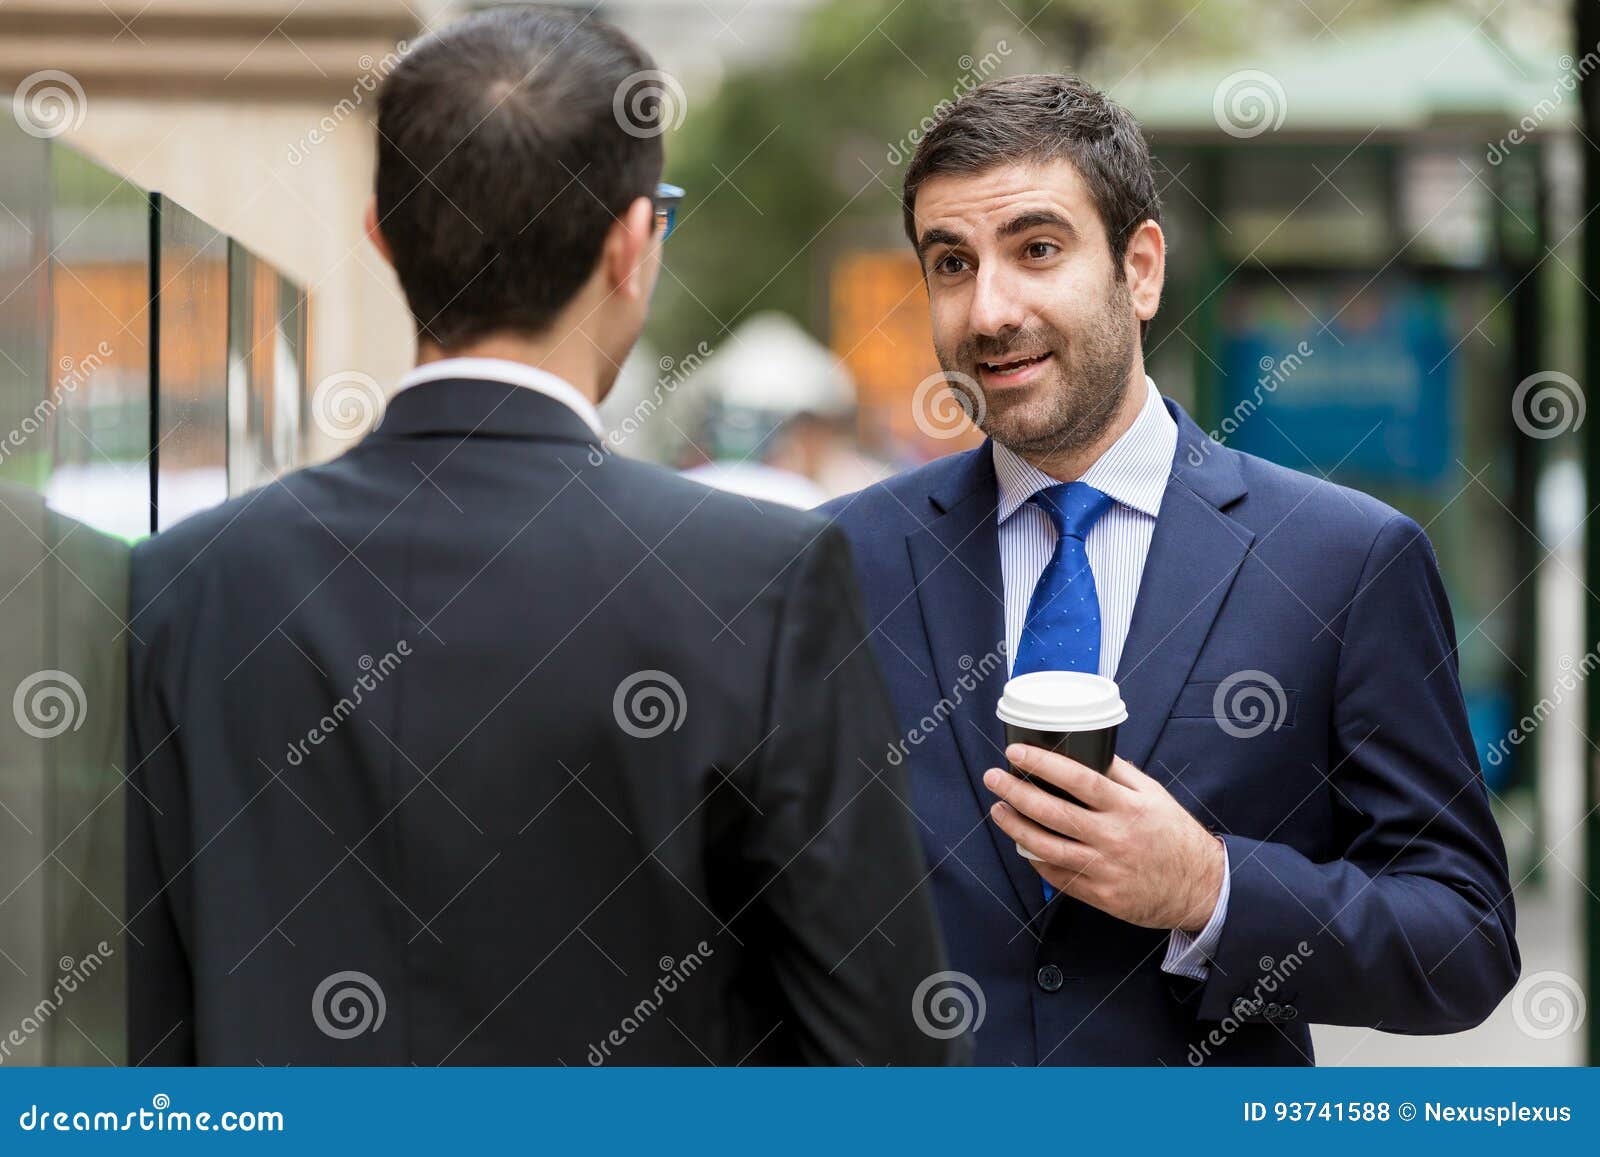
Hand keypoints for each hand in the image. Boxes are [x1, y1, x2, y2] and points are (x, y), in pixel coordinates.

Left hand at [983, 744, 1224, 932]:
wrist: (1200, 887)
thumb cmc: (1175, 837)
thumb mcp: (1156, 796)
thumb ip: (1122, 774)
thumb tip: (1089, 752)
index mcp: (1128, 808)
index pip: (1078, 779)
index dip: (1043, 765)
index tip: (1017, 753)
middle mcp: (1114, 837)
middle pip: (1054, 812)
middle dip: (1017, 793)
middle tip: (994, 778)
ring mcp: (1105, 869)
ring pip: (1047, 846)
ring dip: (1016, 827)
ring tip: (999, 809)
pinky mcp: (1100, 895)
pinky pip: (1057, 876)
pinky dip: (1036, 859)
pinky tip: (1023, 844)